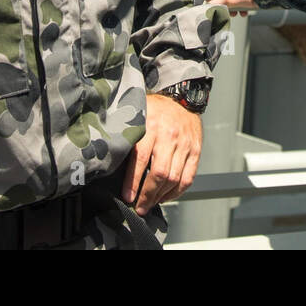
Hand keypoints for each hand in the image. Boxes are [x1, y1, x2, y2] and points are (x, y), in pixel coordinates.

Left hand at [123, 93, 202, 215]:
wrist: (181, 97)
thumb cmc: (154, 109)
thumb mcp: (137, 116)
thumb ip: (128, 136)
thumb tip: (110, 161)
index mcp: (151, 126)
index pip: (141, 158)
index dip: (133, 181)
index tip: (127, 196)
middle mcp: (169, 136)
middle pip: (160, 173)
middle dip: (148, 195)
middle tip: (139, 208)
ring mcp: (185, 144)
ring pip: (174, 179)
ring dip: (161, 197)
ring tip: (151, 204)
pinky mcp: (195, 150)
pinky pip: (188, 177)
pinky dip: (177, 192)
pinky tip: (166, 196)